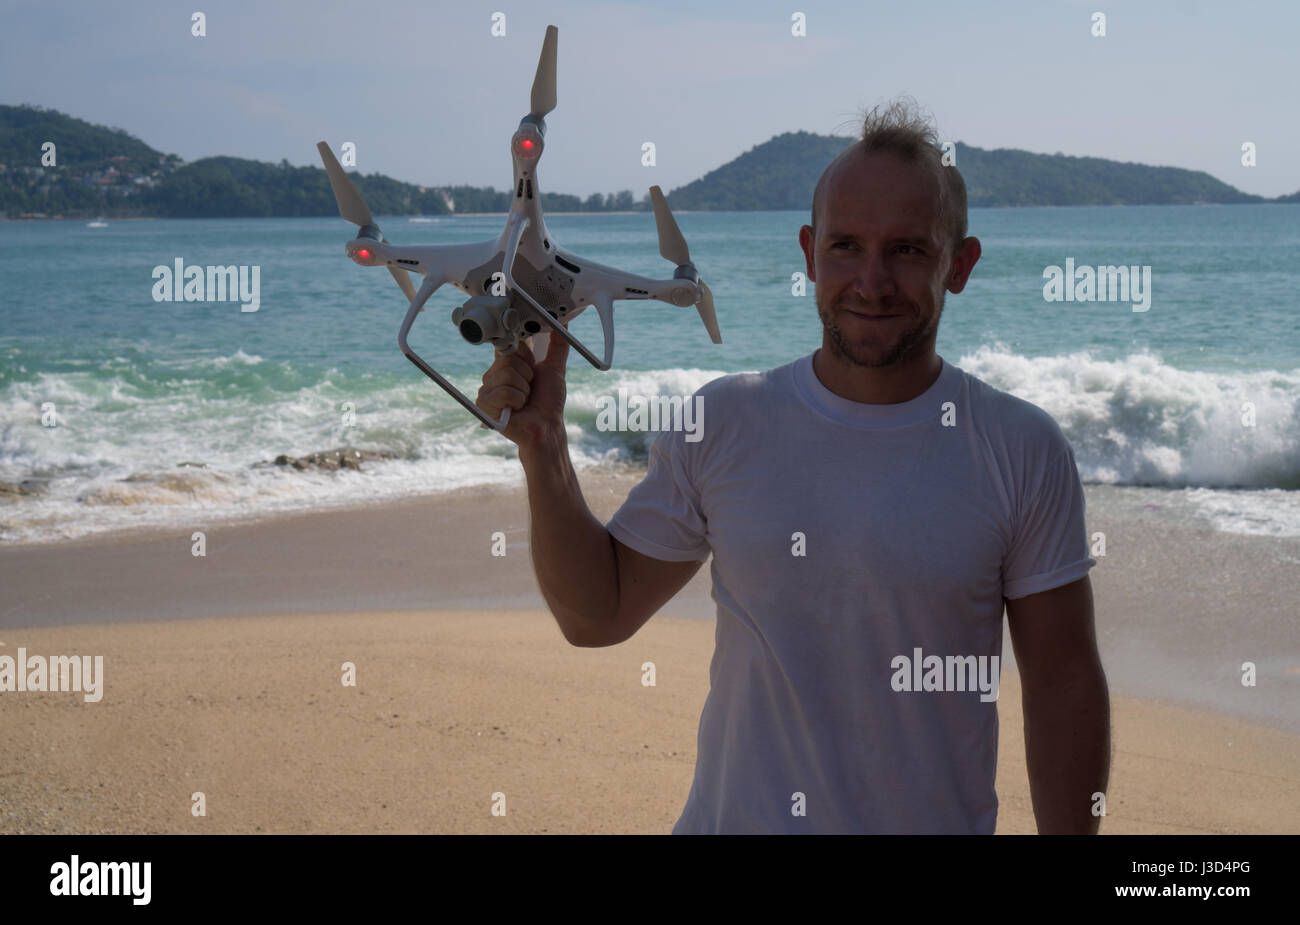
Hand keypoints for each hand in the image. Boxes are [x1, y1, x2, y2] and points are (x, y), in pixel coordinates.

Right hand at [476, 332, 569, 449]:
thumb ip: (558, 345)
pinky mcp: (484, 405)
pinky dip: (517, 401)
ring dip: (524, 390)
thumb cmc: (548, 401)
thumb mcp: (555, 369)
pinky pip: (502, 392)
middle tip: (530, 389)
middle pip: (508, 359)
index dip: (522, 351)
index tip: (531, 360)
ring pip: (507, 375)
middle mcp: (493, 374)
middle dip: (527, 375)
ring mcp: (486, 389)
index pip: (509, 344)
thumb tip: (563, 322)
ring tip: (524, 400)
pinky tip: (517, 409)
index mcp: (506, 364)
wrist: (546, 426)